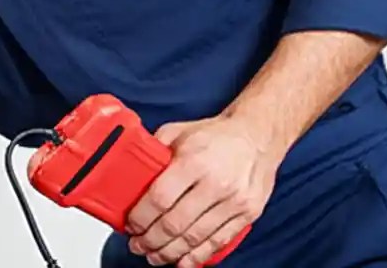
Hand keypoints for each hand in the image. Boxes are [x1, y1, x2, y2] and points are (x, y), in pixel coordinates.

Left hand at [125, 115, 280, 266]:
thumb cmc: (215, 134)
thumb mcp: (177, 132)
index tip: (130, 226)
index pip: (160, 199)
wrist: (258, 135)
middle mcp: (216, 183)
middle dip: (151, 241)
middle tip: (138, 245)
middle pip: (176, 224)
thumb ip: (153, 151)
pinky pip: (219, 241)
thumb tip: (128, 171)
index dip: (141, 218)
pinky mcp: (249, 213)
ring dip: (171, 252)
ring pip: (196, 238)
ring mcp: (234, 201)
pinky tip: (182, 261)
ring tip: (154, 256)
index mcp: (194, 161)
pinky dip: (198, 256)